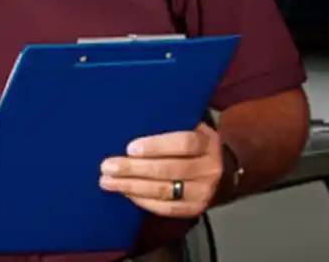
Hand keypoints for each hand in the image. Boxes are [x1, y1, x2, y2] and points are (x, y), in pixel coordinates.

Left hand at [99, 123, 223, 217]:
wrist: (222, 173)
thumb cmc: (193, 145)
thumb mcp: (188, 127)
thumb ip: (167, 124)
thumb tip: (128, 119)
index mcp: (207, 143)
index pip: (184, 143)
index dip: (156, 146)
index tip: (130, 148)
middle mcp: (209, 169)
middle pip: (169, 169)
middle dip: (134, 169)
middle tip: (107, 166)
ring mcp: (204, 192)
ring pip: (164, 191)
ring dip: (132, 186)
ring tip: (108, 182)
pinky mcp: (195, 209)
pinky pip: (166, 208)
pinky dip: (143, 201)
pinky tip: (126, 193)